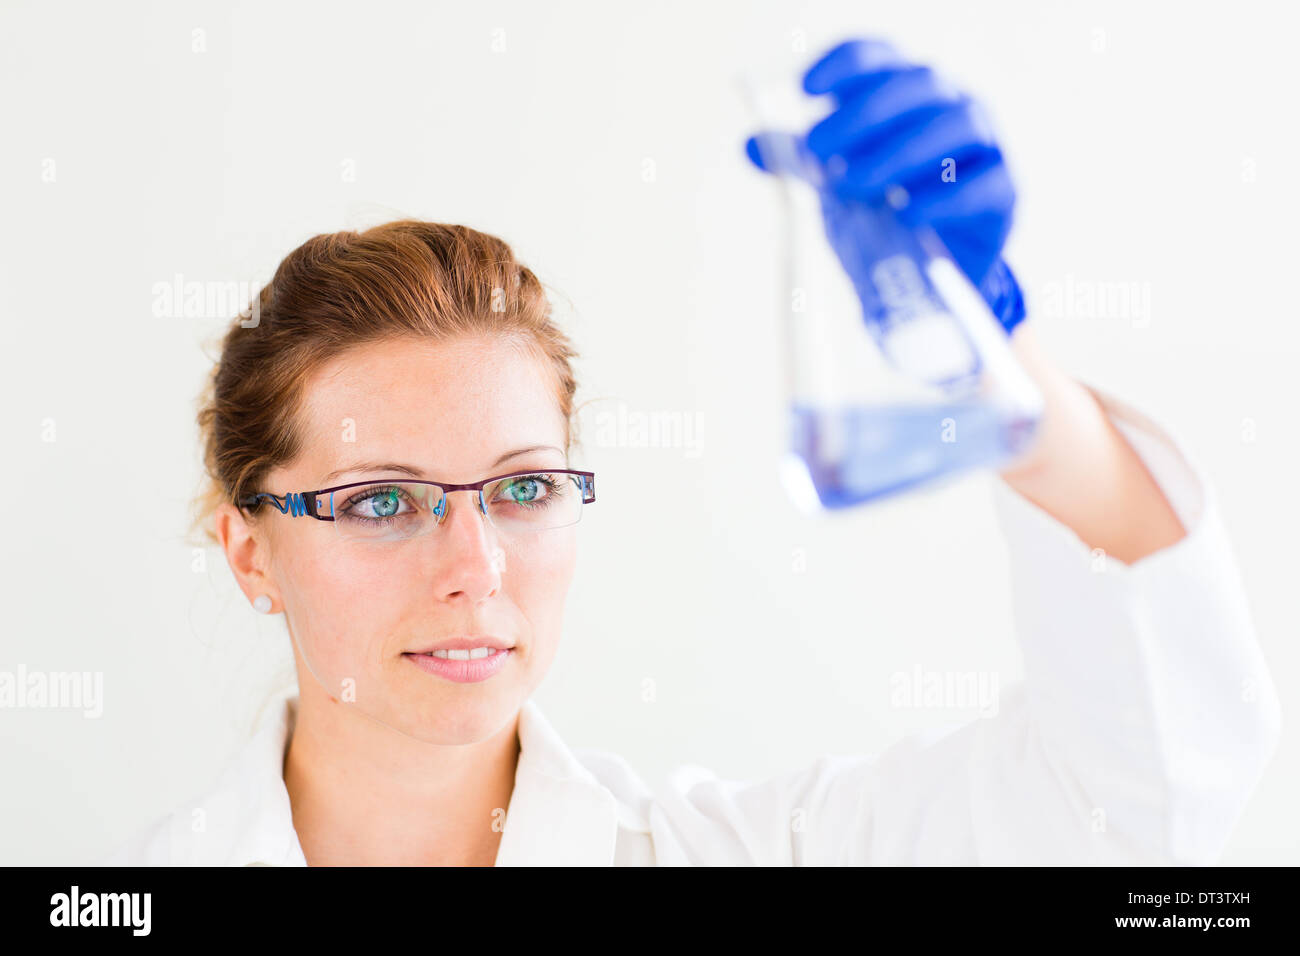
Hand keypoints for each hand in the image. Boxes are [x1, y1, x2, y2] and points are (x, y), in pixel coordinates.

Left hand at [745, 37, 1025, 333]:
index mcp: (906, 94)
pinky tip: (905, 213)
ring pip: (954, 125)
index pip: (880, 58)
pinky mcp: (1003, 191)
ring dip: (898, 152)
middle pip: (915, 86)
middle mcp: (950, 105)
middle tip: (817, 150)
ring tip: (851, 186)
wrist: (930, 274)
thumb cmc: (884, 212)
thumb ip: (801, 162)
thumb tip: (748, 144)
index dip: (845, 64)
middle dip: (863, 115)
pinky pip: (983, 184)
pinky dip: (943, 198)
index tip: (805, 88)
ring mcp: (983, 145)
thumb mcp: (836, 185)